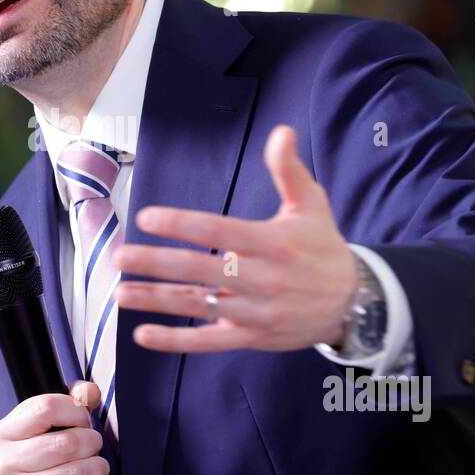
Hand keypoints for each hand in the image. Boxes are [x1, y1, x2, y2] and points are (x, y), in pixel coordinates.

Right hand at [0, 381, 110, 474]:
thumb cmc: (47, 462)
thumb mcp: (54, 426)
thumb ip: (73, 401)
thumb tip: (88, 392)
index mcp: (1, 434)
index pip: (45, 408)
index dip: (75, 411)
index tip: (82, 421)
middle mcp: (3, 465)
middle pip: (65, 443)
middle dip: (92, 443)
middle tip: (94, 447)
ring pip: (76, 473)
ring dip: (98, 470)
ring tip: (97, 469)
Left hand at [113, 124, 357, 353]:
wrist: (354, 303)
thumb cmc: (323, 247)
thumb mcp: (311, 205)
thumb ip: (289, 170)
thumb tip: (281, 132)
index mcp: (273, 243)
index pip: (219, 231)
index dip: (181, 224)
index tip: (147, 218)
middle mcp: (263, 279)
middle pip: (201, 270)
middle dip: (157, 264)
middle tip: (120, 257)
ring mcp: (256, 312)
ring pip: (199, 306)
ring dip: (157, 301)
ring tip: (120, 292)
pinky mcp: (252, 338)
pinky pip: (208, 342)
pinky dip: (176, 341)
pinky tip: (143, 333)